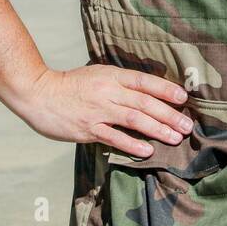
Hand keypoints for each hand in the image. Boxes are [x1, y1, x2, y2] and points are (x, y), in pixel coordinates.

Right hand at [18, 65, 193, 158]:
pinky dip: (132, 145)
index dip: (165, 89)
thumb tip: (147, 91)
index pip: (144, 81)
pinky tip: (147, 151)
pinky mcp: (88, 129)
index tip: (184, 98)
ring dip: (157, 129)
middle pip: (144, 103)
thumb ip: (120, 82)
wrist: (39, 94)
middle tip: (187, 126)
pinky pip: (114, 137)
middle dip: (169, 114)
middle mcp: (108, 92)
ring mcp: (98, 111)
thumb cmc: (72, 84)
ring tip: (175, 138)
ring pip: (134, 120)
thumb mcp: (98, 74)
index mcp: (112, 75)